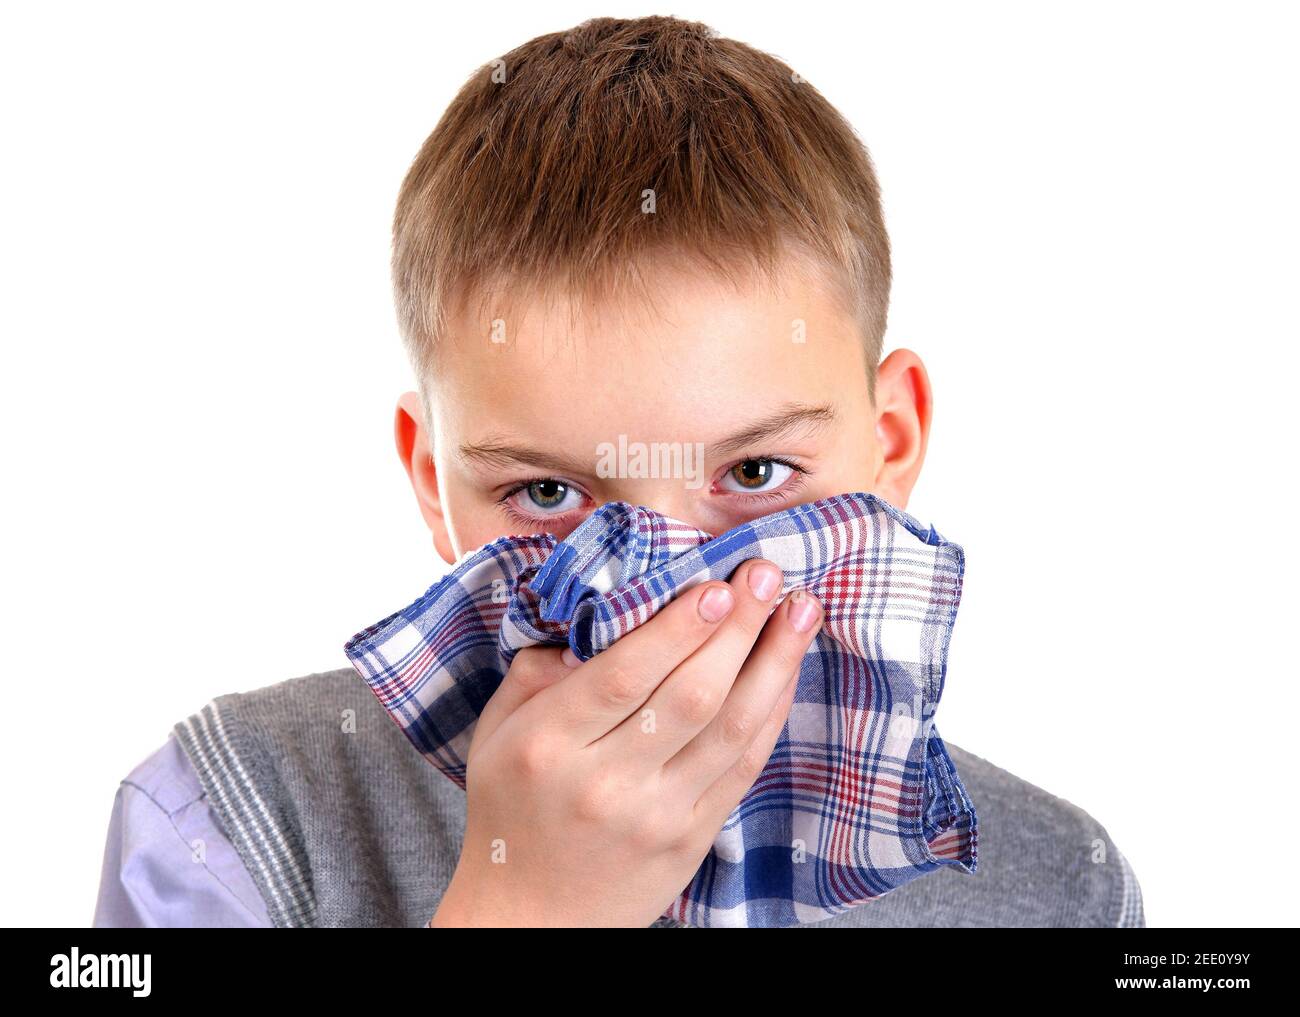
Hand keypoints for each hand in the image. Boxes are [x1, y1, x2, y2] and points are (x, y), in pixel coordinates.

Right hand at [429, 558, 823, 926]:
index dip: (677, 628)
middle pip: (689, 695)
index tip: (716, 584)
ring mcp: (657, 815)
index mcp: (549, 748)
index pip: (623, 676)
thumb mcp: (496, 735)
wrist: (533, 919)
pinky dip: (772, 711)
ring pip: (730, 728)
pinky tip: (787, 668)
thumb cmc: (512, 810)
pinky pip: (744, 766)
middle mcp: (606, 783)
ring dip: (773, 662)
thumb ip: (538, 672)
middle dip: (737, 628)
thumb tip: (602, 616)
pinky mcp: (693, 839)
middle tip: (766, 574)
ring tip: (800, 609)